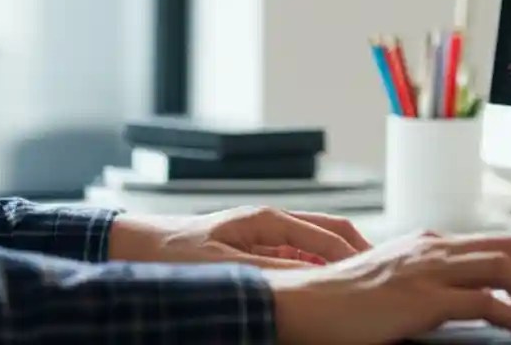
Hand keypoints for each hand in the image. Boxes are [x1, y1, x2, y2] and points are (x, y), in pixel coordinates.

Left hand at [109, 206, 372, 268]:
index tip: (376, 275)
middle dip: (357, 253)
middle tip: (379, 276)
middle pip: (329, 232)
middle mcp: (270, 222)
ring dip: (336, 263)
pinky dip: (314, 271)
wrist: (131, 247)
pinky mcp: (253, 248)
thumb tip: (317, 282)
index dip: (355, 256)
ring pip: (315, 246)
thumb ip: (275, 273)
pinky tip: (318, 291)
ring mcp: (262, 234)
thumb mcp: (227, 268)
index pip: (328, 234)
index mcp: (268, 219)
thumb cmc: (171, 254)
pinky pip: (296, 257)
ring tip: (356, 286)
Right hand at [265, 233, 510, 344]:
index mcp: (426, 243)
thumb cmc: (336, 302)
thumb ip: (422, 284)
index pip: (493, 243)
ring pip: (508, 270)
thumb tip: (454, 304)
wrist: (301, 304)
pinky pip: (490, 305)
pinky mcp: (425, 301)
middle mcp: (434, 249)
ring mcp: (430, 272)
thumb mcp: (388, 282)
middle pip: (510, 249)